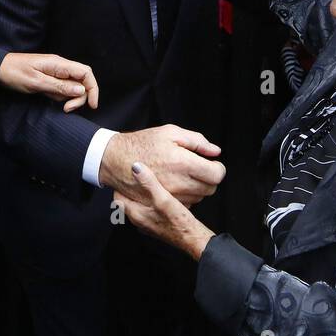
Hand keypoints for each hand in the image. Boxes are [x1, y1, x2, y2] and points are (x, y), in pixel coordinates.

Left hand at [0, 53, 98, 111]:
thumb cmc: (13, 73)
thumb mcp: (36, 82)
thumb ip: (59, 87)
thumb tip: (82, 90)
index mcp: (59, 64)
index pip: (86, 73)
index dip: (93, 88)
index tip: (92, 105)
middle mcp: (60, 67)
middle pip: (82, 81)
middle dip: (80, 97)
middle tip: (67, 110)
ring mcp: (55, 72)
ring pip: (73, 87)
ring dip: (69, 98)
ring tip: (55, 104)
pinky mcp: (50, 78)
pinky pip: (62, 89)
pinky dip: (59, 97)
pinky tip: (48, 98)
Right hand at [99, 124, 224, 206]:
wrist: (116, 160)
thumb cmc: (142, 143)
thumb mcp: (170, 132)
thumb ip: (197, 141)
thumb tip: (215, 151)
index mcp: (183, 163)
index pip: (216, 175)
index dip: (218, 169)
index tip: (212, 164)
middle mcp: (179, 183)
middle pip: (210, 189)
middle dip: (209, 178)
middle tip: (199, 168)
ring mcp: (170, 195)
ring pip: (198, 198)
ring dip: (198, 187)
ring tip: (185, 175)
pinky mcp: (162, 203)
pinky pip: (185, 204)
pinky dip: (186, 196)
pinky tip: (176, 184)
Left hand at [114, 162, 214, 259]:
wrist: (192, 238)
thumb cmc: (179, 222)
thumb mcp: (164, 198)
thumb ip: (149, 183)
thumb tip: (136, 167)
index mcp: (136, 215)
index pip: (117, 199)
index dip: (118, 186)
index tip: (120, 176)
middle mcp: (139, 221)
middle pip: (126, 203)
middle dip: (127, 190)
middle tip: (131, 177)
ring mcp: (147, 225)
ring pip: (137, 207)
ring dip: (139, 196)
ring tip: (144, 184)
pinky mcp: (156, 225)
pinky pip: (147, 211)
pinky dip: (148, 203)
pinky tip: (158, 196)